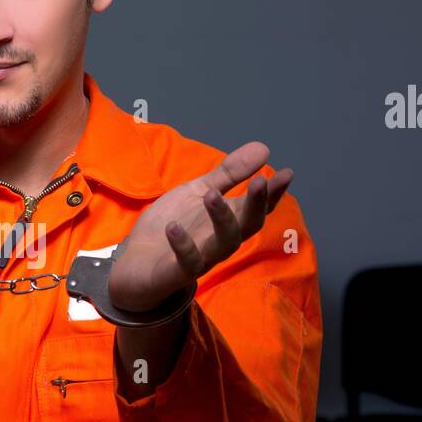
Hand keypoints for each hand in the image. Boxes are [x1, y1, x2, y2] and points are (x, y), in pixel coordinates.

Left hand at [107, 141, 293, 312]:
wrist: (135, 263)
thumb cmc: (172, 226)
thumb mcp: (198, 191)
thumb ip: (228, 174)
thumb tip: (264, 149)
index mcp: (229, 220)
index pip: (258, 207)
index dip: (274, 193)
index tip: (287, 173)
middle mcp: (222, 240)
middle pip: (248, 226)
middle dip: (256, 204)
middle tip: (259, 181)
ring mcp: (203, 258)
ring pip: (224, 244)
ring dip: (221, 219)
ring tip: (212, 195)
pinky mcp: (178, 272)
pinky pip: (188, 262)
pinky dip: (183, 245)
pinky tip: (174, 227)